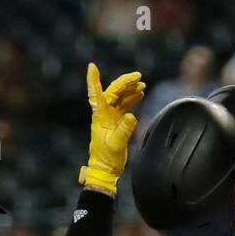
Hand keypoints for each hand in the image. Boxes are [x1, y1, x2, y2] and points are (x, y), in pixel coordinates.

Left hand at [79, 63, 144, 195]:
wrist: (105, 169)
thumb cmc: (107, 158)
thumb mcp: (116, 145)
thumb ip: (124, 130)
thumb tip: (132, 116)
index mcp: (100, 116)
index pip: (96, 94)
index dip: (94, 80)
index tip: (92, 66)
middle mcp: (104, 114)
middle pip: (113, 92)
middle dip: (125, 82)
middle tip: (138, 76)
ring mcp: (110, 117)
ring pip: (120, 97)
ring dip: (130, 89)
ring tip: (142, 84)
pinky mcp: (117, 122)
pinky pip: (124, 106)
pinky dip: (132, 99)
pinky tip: (140, 94)